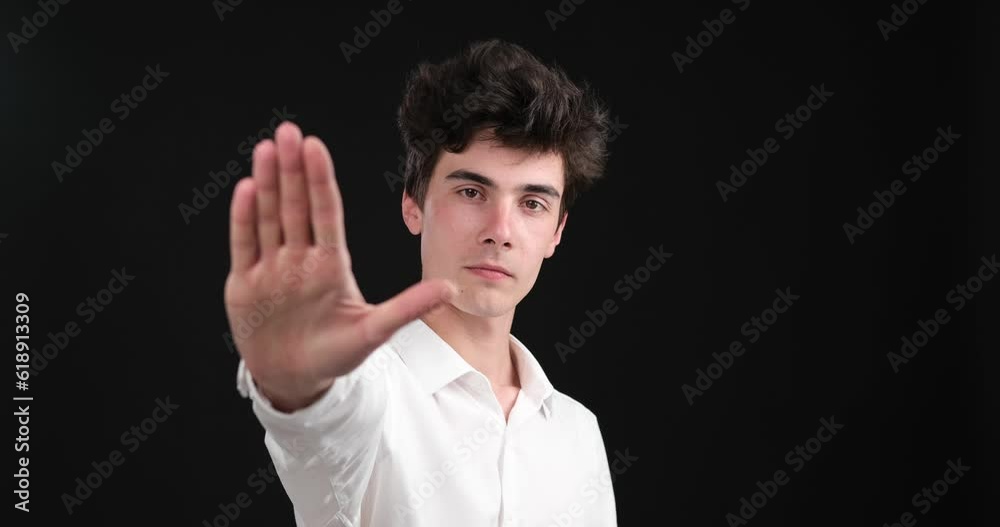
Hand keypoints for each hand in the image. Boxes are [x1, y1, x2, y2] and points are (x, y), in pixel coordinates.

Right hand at [224, 121, 454, 411]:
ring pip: (270, 218)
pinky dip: (244, 219)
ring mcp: (272, 269)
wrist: (295, 381)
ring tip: (267, 149)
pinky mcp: (246, 285)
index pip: (326, 214)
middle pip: (296, 206)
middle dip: (292, 170)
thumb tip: (451, 288)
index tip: (317, 147)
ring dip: (267, 184)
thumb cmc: (337, 355)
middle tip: (289, 132)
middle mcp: (300, 259)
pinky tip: (246, 189)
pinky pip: (245, 245)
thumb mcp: (374, 331)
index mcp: (330, 265)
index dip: (320, 181)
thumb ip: (408, 307)